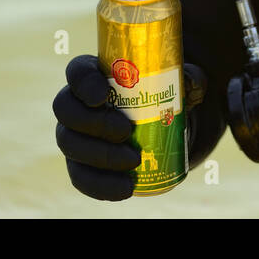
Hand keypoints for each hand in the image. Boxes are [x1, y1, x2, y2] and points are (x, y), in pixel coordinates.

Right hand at [53, 55, 206, 200]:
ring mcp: (74, 135)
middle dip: (94, 122)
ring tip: (133, 161)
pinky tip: (126, 187)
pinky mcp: (80, 165)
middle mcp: (76, 104)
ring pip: (69, 144)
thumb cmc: (162, 95)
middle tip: (125, 131)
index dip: (83, 82)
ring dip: (100, 155)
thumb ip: (189, 78)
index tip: (103, 95)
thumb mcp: (178, 83)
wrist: (161, 131)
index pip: (76, 71)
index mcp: (94, 75)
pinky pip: (80, 177)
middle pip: (65, 109)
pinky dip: (101, 184)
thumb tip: (193, 85)